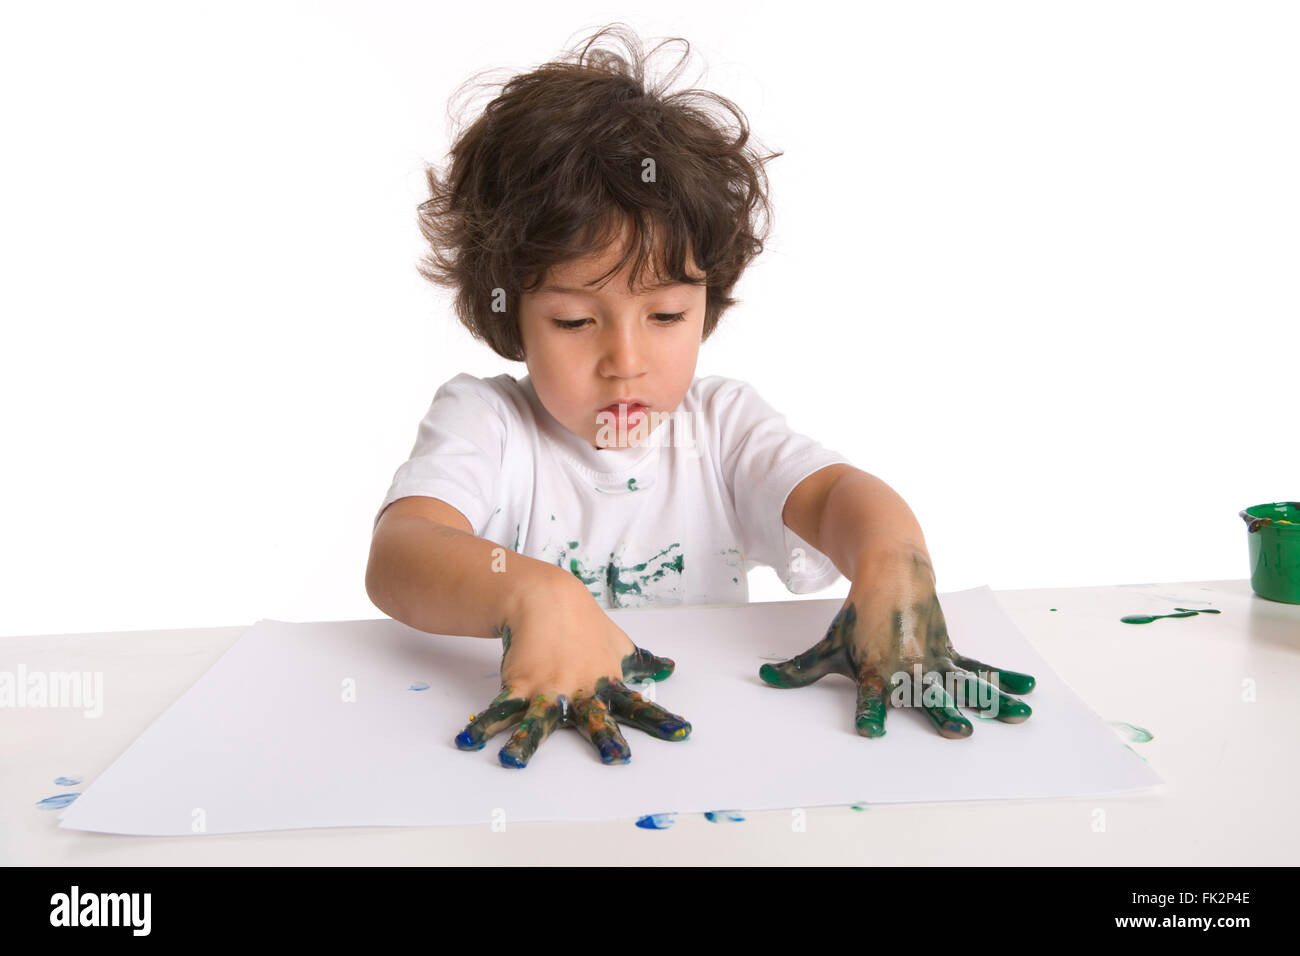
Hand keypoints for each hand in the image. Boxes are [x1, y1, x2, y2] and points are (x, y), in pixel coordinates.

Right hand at [454, 583, 691, 766]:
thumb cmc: (583, 627)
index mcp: (606, 683)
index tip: (681, 732)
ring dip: (525, 741)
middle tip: (617, 759)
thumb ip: (640, 663)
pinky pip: (500, 709)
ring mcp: (548, 688)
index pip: (638, 704)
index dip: (659, 719)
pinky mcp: (519, 684)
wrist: (544, 599)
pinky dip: (483, 725)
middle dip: (606, 739)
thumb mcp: (617, 644)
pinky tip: (468, 740)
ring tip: (512, 762)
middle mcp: (580, 689)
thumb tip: (669, 669)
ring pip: (539, 719)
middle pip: (595, 718)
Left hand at [759, 548, 1034, 737]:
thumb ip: (801, 670)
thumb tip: (764, 678)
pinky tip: (1027, 691)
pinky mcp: (950, 653)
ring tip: (1018, 715)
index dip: (868, 715)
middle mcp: (908, 669)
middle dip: (942, 714)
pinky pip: (979, 669)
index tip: (870, 732)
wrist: (892, 571)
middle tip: (958, 731)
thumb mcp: (829, 644)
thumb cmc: (858, 617)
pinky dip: (1004, 679)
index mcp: (876, 671)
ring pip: (964, 686)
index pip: (869, 699)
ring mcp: (934, 661)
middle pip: (926, 697)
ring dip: (991, 701)